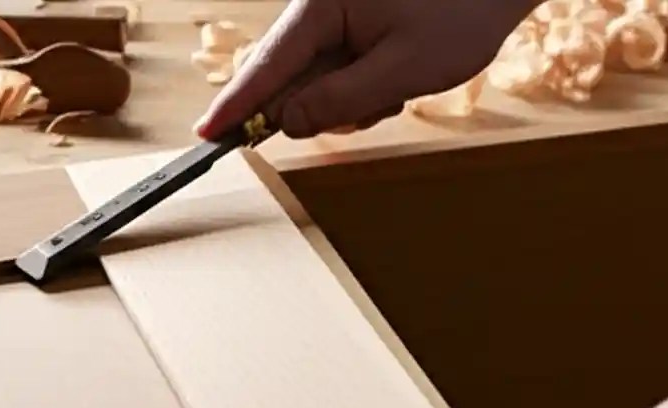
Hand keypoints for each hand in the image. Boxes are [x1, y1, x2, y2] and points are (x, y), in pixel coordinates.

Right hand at [194, 0, 532, 139]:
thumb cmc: (461, 13)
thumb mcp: (404, 68)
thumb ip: (341, 98)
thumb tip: (287, 123)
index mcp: (321, 5)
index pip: (267, 64)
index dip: (237, 106)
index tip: (206, 135)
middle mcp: (319, 7)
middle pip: (291, 79)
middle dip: (327, 107)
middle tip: (378, 104)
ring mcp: (337, 20)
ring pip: (318, 84)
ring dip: (354, 102)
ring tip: (399, 87)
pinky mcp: (353, 31)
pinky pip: (341, 76)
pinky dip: (367, 91)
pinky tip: (399, 80)